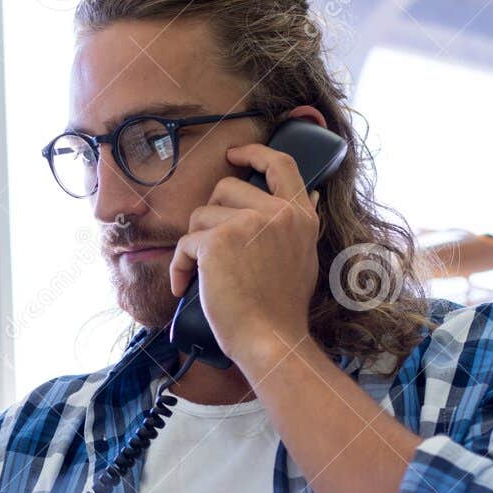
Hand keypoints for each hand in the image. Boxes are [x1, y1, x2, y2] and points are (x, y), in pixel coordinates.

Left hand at [168, 142, 320, 369]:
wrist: (271, 340)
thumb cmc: (282, 309)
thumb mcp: (305, 257)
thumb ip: (298, 225)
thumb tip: (311, 195)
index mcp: (300, 216)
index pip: (280, 164)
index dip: (254, 153)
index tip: (234, 155)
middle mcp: (277, 214)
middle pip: (226, 188)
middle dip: (211, 215)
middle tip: (213, 248)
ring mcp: (247, 224)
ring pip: (201, 215)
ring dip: (195, 244)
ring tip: (205, 274)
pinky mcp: (218, 242)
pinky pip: (185, 243)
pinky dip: (180, 267)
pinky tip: (185, 287)